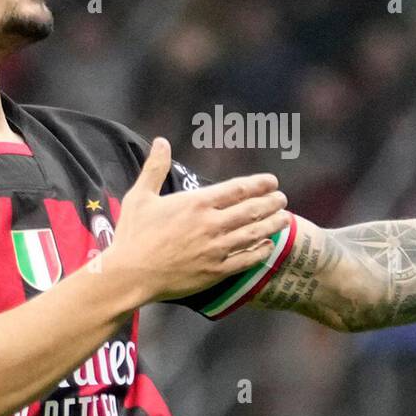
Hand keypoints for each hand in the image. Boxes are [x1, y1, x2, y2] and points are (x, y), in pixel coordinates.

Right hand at [107, 138, 289, 301]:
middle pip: (251, 210)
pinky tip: (269, 246)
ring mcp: (216, 249)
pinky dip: (260, 252)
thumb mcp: (140, 196)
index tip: (272, 181)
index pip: (238, 189)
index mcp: (197, 203)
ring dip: (272, 225)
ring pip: (254, 234)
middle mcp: (212, 224)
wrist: (131, 274)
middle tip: (282, 199)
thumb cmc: (133, 235)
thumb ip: (155, 168)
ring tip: (284, 219)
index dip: (259, 184)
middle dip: (271, 203)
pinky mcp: (216, 272)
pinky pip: (246, 260)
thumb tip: (160, 141)